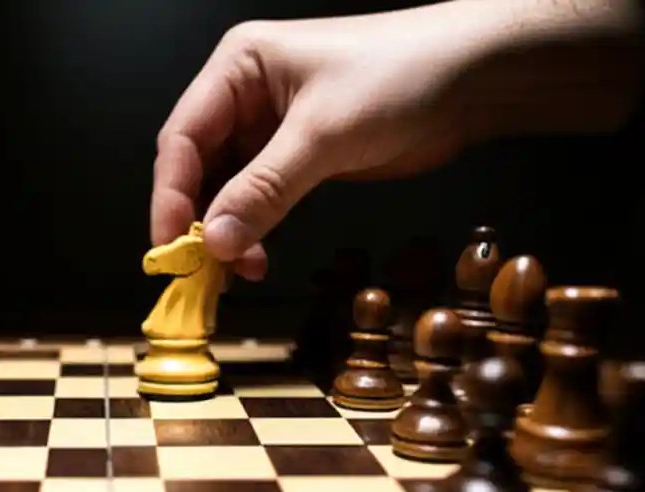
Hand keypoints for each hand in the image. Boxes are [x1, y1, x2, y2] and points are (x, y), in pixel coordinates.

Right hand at [151, 0, 644, 279]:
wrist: (473, 77)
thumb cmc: (400, 76)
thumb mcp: (324, 134)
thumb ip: (265, 189)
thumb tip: (215, 243)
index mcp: (237, 67)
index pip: (182, 136)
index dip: (170, 194)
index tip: (172, 245)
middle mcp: (245, 95)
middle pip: (197, 165)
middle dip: (196, 218)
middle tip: (197, 269)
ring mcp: (271, 128)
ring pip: (226, 188)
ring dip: (225, 232)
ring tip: (234, 271)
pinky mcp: (300, 156)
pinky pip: (258, 198)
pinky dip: (253, 231)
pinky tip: (256, 259)